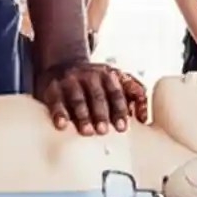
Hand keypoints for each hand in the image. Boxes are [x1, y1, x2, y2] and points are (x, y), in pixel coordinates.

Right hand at [34, 59, 148, 135]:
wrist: (62, 65)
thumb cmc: (95, 82)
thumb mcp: (115, 81)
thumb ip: (133, 94)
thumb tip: (144, 117)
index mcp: (108, 75)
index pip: (116, 92)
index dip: (119, 109)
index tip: (122, 127)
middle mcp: (89, 76)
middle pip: (97, 96)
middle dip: (101, 114)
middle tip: (104, 131)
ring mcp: (70, 81)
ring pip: (78, 98)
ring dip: (83, 115)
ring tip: (87, 131)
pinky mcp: (52, 88)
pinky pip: (56, 101)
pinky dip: (59, 113)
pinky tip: (62, 125)